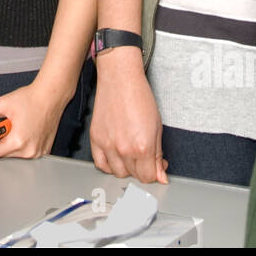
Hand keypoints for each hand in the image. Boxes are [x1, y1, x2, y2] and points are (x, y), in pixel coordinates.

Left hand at [0, 79, 69, 159]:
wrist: (51, 95)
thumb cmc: (30, 98)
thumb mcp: (1, 104)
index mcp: (18, 140)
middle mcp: (28, 151)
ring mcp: (37, 153)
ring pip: (10, 153)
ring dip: (2, 143)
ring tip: (6, 125)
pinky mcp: (42, 151)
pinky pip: (22, 152)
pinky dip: (14, 144)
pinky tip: (17, 130)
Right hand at [89, 49, 166, 183]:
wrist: (120, 79)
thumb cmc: (140, 97)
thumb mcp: (157, 127)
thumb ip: (158, 155)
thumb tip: (160, 175)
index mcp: (142, 146)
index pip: (148, 177)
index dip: (155, 173)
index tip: (156, 166)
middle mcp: (123, 149)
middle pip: (133, 175)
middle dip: (141, 168)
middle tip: (144, 155)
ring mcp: (107, 145)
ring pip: (117, 172)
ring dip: (125, 167)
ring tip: (130, 154)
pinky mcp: (95, 139)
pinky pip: (100, 164)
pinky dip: (109, 165)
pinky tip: (116, 156)